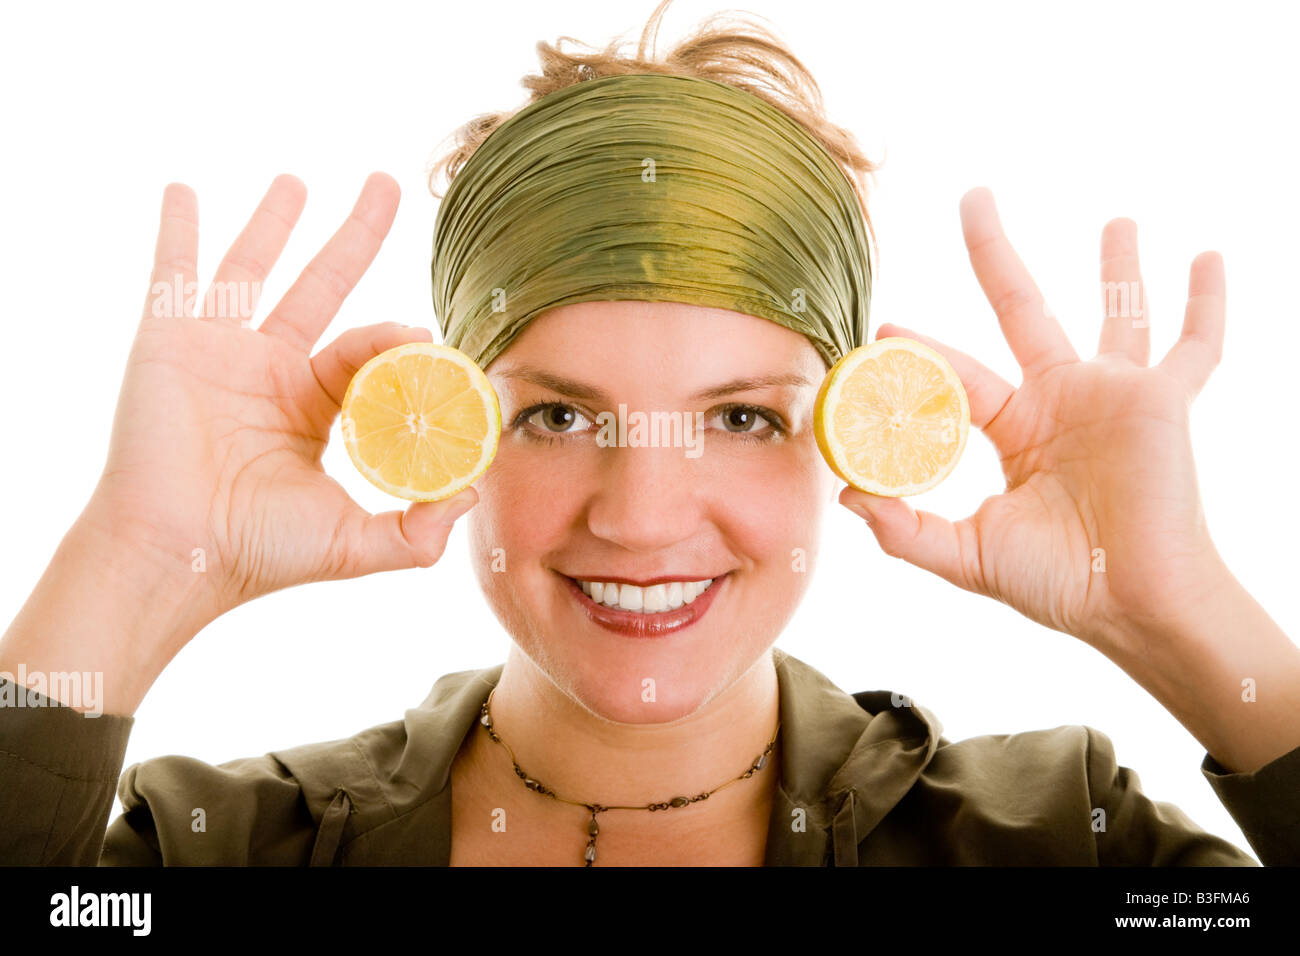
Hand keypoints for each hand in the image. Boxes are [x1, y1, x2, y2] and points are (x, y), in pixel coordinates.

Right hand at [88, 173, 477, 627]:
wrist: (175, 559)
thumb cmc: (257, 554)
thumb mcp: (354, 546)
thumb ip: (418, 532)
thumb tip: (471, 496)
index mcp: (314, 406)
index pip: (368, 348)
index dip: (401, 338)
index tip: (431, 338)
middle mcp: (272, 371)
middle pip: (323, 283)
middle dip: (356, 235)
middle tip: (388, 185)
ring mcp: (221, 352)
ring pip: (254, 267)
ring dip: (276, 221)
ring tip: (298, 180)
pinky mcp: (170, 343)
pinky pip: (174, 272)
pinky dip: (176, 229)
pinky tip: (183, 190)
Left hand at [842, 187, 1229, 653]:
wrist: (1131, 607)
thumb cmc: (1059, 584)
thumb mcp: (969, 556)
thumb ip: (907, 531)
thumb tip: (846, 496)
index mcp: (1014, 428)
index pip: (956, 376)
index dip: (920, 357)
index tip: (883, 333)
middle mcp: (1061, 400)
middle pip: (1020, 308)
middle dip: (995, 254)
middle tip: (974, 197)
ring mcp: (1114, 396)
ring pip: (1115, 313)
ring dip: (1117, 267)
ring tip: (1117, 219)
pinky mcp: (1164, 402)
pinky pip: (1196, 346)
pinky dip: (1206, 304)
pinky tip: (1208, 256)